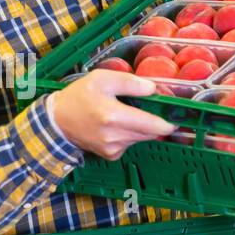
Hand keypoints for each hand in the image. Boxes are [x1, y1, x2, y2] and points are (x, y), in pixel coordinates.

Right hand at [48, 69, 176, 160]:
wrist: (57, 121)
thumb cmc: (80, 96)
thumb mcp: (102, 79)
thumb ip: (129, 82)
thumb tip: (153, 89)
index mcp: (113, 116)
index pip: (153, 124)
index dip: (169, 121)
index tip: (177, 115)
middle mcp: (115, 136)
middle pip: (151, 133)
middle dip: (156, 121)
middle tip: (151, 108)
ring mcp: (113, 148)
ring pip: (142, 138)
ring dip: (142, 127)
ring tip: (127, 113)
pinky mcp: (110, 155)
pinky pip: (130, 144)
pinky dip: (130, 135)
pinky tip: (117, 126)